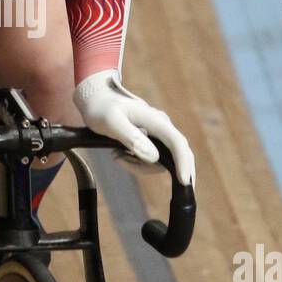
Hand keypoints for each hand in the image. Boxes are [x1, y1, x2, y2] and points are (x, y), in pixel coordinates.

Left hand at [74, 68, 195, 187]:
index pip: (176, 142)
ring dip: (138, 165)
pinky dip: (136, 163)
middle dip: (152, 168)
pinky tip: (119, 154)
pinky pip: (152, 159)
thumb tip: (153, 157)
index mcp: (156, 120)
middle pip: (174, 155)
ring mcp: (158, 133)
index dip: (183, 162)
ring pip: (160, 161)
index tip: (184, 182)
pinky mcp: (152, 140)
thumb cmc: (102, 108)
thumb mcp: (110, 121)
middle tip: (123, 163)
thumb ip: (131, 138)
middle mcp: (162, 126)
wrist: (97, 100)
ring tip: (115, 154)